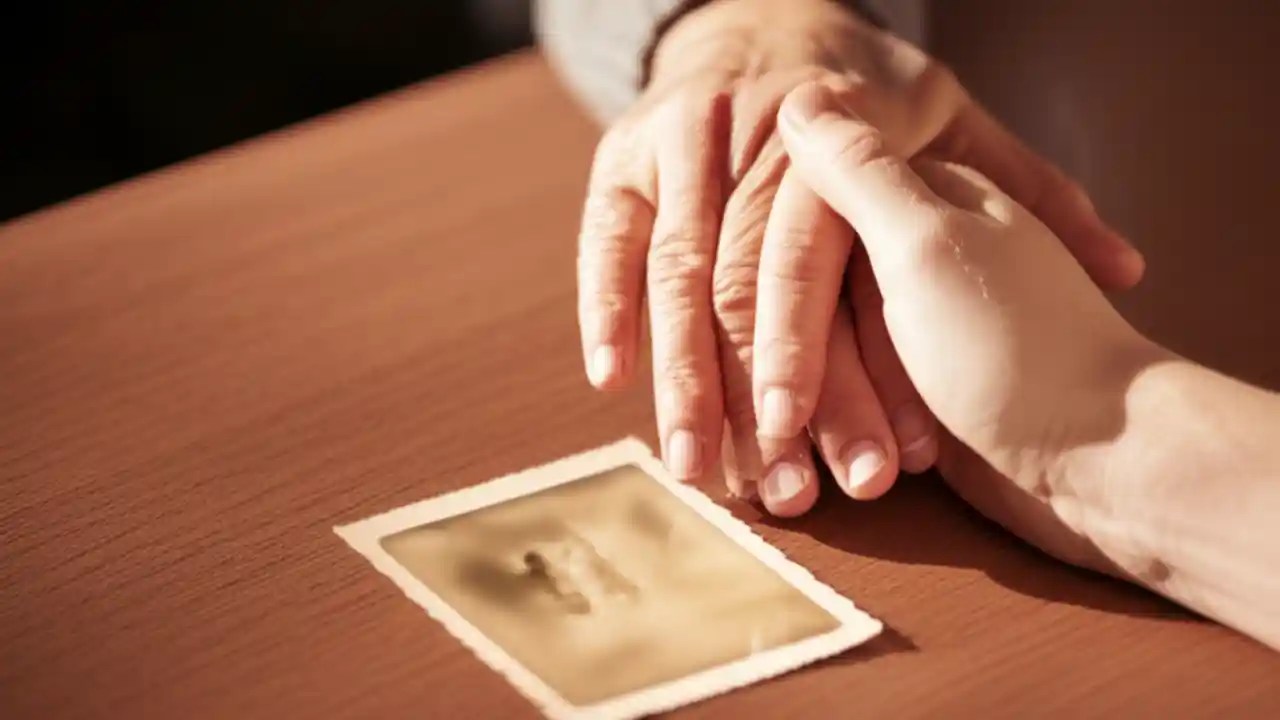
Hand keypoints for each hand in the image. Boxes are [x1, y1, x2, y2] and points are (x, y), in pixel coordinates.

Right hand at [575, 0, 1142, 515]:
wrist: (769, 1)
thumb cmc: (878, 79)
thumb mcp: (963, 121)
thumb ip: (1035, 192)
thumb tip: (1125, 264)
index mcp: (834, 129)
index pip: (815, 261)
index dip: (818, 363)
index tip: (828, 454)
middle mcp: (747, 137)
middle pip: (743, 287)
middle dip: (749, 397)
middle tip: (764, 492)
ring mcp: (679, 149)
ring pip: (676, 280)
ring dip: (681, 383)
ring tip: (693, 470)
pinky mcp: (624, 167)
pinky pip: (605, 243)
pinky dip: (606, 308)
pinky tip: (613, 380)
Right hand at [776, 81, 1163, 568]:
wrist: (1116, 458)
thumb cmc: (1024, 349)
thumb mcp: (931, 246)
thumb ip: (861, 176)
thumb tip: (800, 101)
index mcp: (912, 196)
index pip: (796, 236)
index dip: (770, 321)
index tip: (766, 401)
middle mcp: (905, 247)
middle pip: (798, 305)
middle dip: (781, 392)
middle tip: (765, 470)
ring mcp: (907, 315)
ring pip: (813, 359)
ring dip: (796, 429)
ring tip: (783, 494)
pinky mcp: (909, 376)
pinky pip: (834, 401)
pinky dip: (817, 441)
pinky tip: (792, 477)